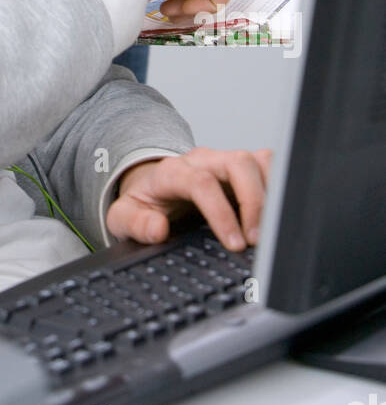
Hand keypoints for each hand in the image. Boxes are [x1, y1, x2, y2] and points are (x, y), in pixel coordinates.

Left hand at [104, 147, 272, 251]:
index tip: (234, 244)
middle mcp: (203, 161)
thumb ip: (135, 223)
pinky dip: (280, 185)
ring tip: (271, 229)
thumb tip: (158, 228)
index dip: (221, 213)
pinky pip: (269, 164)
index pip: (201, 182)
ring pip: (258, 160)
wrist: (152, 186)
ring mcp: (225, 162)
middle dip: (253, 201)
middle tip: (256, 239)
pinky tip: (278, 213)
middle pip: (238, 163)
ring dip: (271, 192)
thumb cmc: (143, 203)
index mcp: (173, 171)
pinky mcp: (243, 168)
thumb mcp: (124, 217)